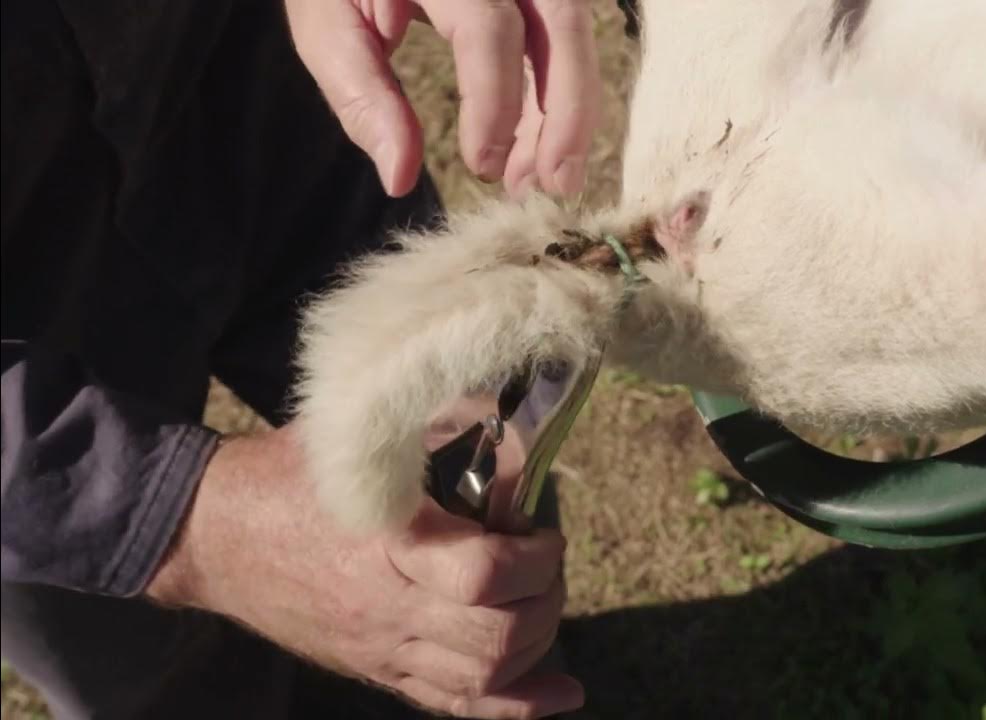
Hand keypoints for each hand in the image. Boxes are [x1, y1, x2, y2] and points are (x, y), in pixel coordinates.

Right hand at [146, 423, 580, 718]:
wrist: (213, 534)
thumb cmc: (287, 476)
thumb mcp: (358, 434)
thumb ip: (444, 421)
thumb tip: (518, 421)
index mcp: (386, 546)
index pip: (485, 575)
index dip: (536, 557)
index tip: (541, 530)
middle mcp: (387, 608)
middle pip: (495, 636)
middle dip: (546, 598)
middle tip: (545, 561)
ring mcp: (381, 648)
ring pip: (482, 678)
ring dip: (536, 644)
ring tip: (541, 601)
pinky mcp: (376, 669)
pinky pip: (453, 704)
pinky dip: (516, 704)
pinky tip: (560, 694)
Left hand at [284, 0, 601, 199]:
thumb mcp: (327, 28)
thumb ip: (362, 97)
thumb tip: (400, 176)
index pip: (487, 28)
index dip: (494, 102)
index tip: (483, 167)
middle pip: (561, 23)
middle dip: (567, 112)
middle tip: (551, 186)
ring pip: (574, 32)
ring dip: (569, 113)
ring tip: (535, 179)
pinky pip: (564, 38)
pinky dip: (558, 98)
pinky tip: (534, 149)